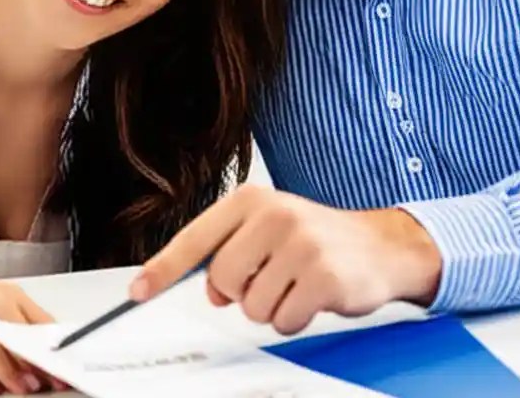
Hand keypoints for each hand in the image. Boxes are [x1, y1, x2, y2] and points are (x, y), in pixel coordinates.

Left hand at [128, 185, 442, 334]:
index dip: (163, 270)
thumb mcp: (268, 233)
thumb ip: (230, 254)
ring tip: (297, 284)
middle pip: (222, 281)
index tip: (138, 293)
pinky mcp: (323, 275)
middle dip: (241, 293)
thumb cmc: (316, 239)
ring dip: (272, 307)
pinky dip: (296, 318)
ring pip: (252, 306)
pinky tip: (315, 297)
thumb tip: (210, 292)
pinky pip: (284, 319)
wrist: (381, 245)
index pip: (195, 240)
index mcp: (251, 201)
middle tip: (272, 279)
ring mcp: (300, 243)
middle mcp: (274, 215)